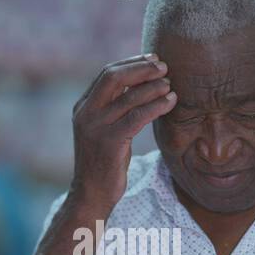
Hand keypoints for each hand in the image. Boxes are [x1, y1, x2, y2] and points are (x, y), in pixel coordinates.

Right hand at [69, 54, 177, 212]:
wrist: (91, 194)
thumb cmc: (104, 162)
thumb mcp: (104, 130)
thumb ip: (114, 108)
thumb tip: (140, 85)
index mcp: (83, 107)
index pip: (107, 74)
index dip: (132, 63)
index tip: (153, 60)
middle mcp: (85, 113)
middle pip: (114, 76)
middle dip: (141, 68)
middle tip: (164, 67)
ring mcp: (95, 127)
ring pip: (128, 96)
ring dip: (153, 87)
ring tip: (171, 85)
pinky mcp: (110, 142)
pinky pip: (137, 116)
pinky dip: (156, 105)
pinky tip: (171, 102)